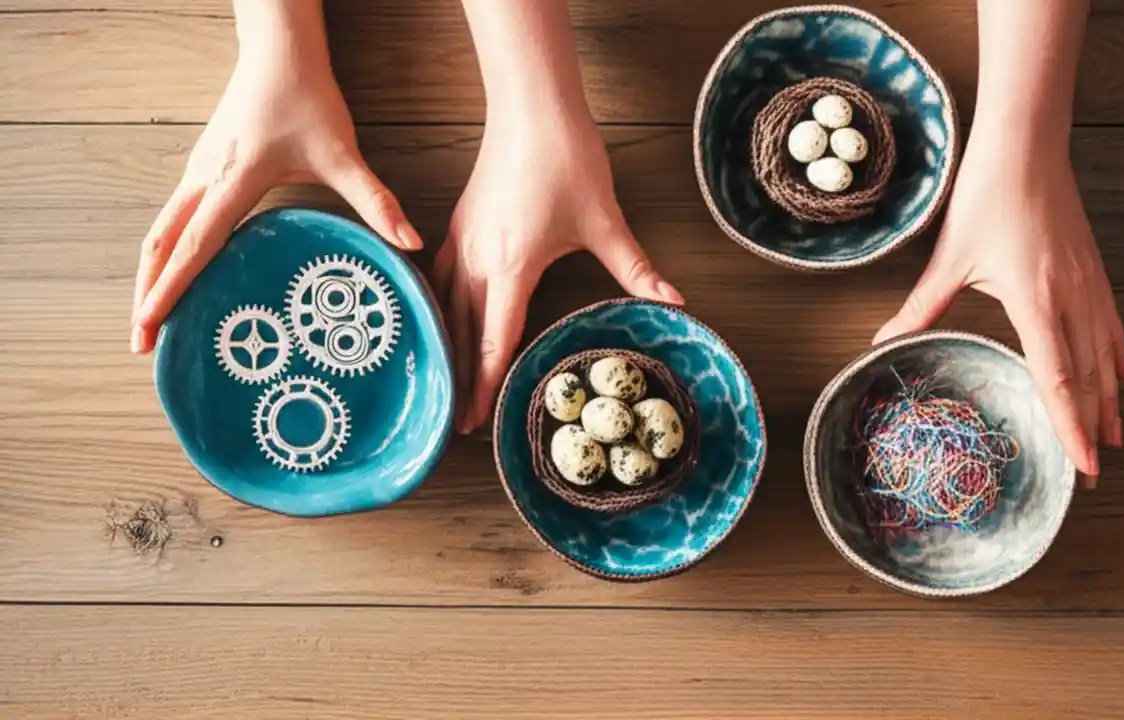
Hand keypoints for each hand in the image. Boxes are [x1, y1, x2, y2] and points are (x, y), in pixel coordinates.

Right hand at [131, 32, 420, 353]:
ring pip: (159, 231)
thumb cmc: (307, 99)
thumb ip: (376, 201)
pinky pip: (172, 216)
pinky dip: (164, 252)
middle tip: (141, 342)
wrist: (280, 52)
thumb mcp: (344, 154)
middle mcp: (205, 178)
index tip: (152, 322)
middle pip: (159, 245)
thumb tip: (411, 242)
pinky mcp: (202, 167)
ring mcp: (197, 171)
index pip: (196, 245)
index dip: (173, 287)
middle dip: (147, 294)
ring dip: (150, 274)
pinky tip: (174, 275)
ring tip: (149, 319)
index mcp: (235, 180)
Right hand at [434, 113, 682, 433]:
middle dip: (461, 379)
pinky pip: (441, 279)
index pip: (493, 339)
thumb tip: (675, 301)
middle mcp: (478, 259)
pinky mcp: (459, 225)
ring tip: (448, 384)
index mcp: (511, 266)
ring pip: (445, 307)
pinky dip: (440, 310)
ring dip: (447, 347)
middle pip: (461, 332)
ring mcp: (462, 240)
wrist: (532, 108)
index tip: (475, 421)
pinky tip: (442, 324)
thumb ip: (636, 269)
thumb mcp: (605, 222)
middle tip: (457, 423)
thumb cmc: (567, 160)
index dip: (484, 384)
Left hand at [874, 127, 1123, 483]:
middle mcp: (1071, 301)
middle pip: (1088, 379)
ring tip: (1113, 437)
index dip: (1070, 426)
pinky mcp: (1093, 270)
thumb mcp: (948, 259)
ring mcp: (1088, 286)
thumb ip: (920, 307)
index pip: (1058, 380)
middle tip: (1092, 472)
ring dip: (1110, 400)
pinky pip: (1112, 325)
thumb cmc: (987, 198)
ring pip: (1106, 357)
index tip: (1083, 464)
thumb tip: (880, 340)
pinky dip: (1118, 356)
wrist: (1026, 147)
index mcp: (1036, 304)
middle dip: (1091, 427)